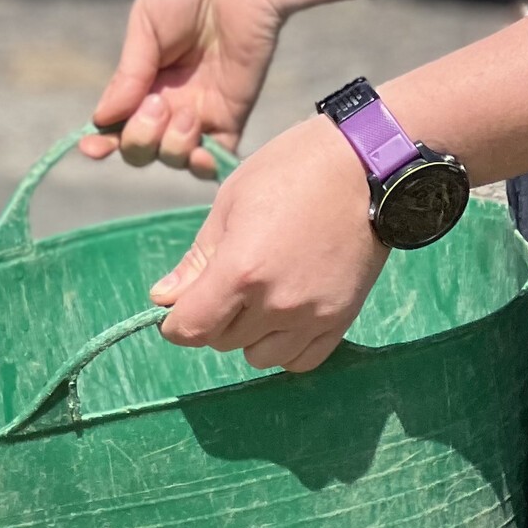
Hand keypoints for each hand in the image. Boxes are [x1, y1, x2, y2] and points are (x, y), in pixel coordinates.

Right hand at [80, 0, 284, 177]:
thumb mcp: (145, 25)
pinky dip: (203, 166)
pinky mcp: (232, 114)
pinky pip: (216, 159)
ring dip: (171, 147)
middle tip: (155, 103)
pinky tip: (200, 150)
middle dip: (138, 138)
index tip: (91, 148)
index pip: (117, 122)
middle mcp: (168, 100)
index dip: (102, 141)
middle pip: (140, 148)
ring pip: (173, 158)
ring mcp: (200, 110)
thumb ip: (127, 76)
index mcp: (143, 77)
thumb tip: (102, 120)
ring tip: (185, 113)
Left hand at [149, 116, 385, 370]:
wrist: (364, 165)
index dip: (175, 322)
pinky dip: (285, 345)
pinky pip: (300, 361)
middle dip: (213, 318)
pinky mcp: (341, 320)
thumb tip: (163, 298)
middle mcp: (276, 303)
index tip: (179, 306)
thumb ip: (198, 258)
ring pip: (259, 356)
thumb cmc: (291, 170)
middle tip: (227, 281)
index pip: (190, 329)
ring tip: (260, 294)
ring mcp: (312, 316)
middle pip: (221, 341)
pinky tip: (286, 313)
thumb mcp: (231, 202)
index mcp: (241, 270)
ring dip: (249, 334)